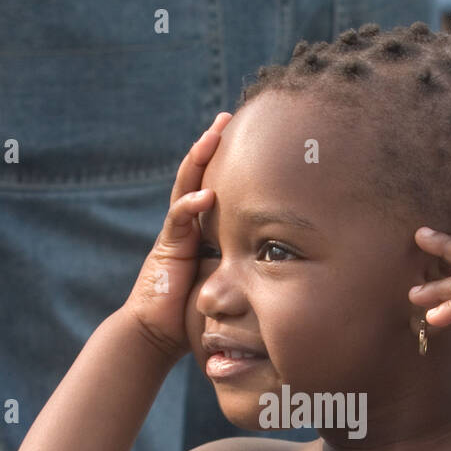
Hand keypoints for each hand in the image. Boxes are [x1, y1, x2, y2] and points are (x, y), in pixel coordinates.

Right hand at [123, 112, 231, 357]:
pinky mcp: (167, 249)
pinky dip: (190, 206)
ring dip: (197, 161)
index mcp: (203, 228)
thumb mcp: (232, 281)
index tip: (247, 135)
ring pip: (185, 187)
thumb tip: (291, 258)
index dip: (226, 160)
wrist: (159, 333)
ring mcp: (176, 233)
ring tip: (211, 137)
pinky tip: (206, 195)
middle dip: (210, 145)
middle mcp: (188, 224)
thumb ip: (250, 265)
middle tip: (227, 117)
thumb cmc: (196, 311)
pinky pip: (178, 222)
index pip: (215, 184)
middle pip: (197, 175)